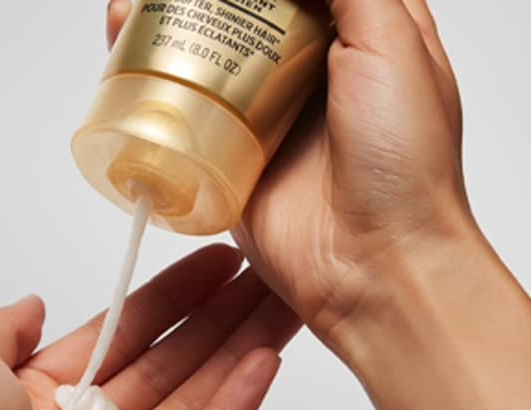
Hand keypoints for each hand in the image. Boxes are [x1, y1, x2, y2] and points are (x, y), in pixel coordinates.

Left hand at [0, 245, 298, 409]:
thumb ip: (0, 328)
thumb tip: (32, 303)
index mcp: (44, 393)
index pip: (125, 330)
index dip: (173, 295)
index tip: (214, 263)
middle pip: (170, 359)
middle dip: (220, 315)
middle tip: (264, 279)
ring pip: (193, 397)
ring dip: (240, 351)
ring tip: (280, 311)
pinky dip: (233, 406)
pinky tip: (263, 365)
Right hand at [108, 0, 470, 351]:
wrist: (373, 263)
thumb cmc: (403, 165)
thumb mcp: (396, 44)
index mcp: (358, 39)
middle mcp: (310, 74)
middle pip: (246, 12)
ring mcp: (268, 115)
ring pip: (209, 55)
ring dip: (168, 26)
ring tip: (129, 10)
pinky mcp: (233, 155)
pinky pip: (188, 113)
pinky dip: (154, 86)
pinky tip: (126, 61)